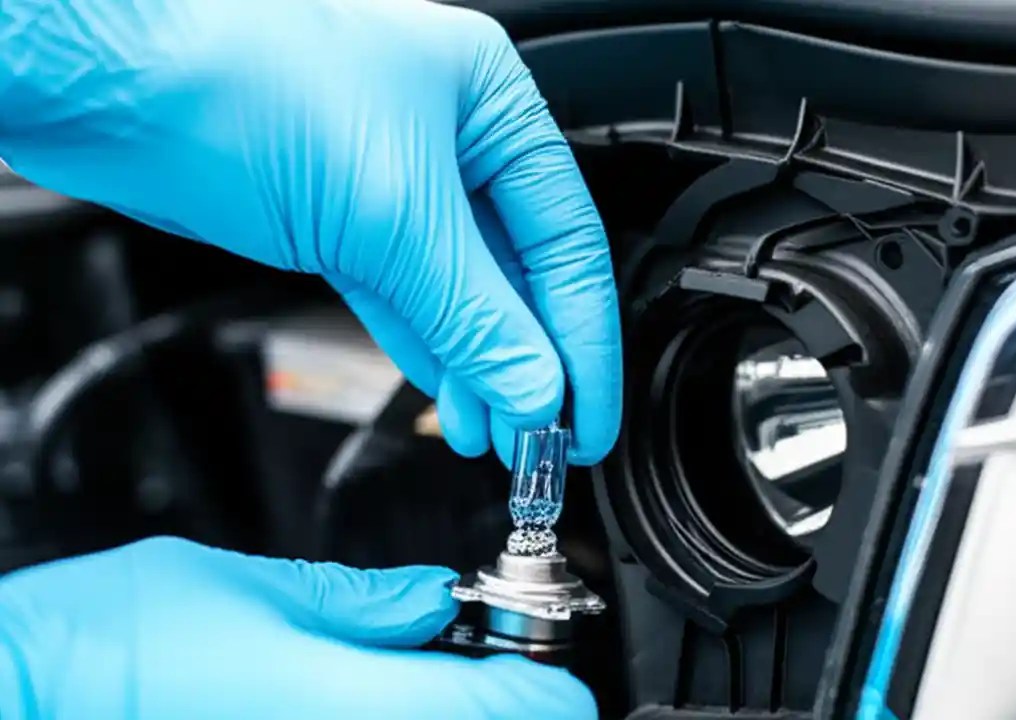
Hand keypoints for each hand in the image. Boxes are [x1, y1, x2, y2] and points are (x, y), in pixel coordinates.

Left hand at [0, 0, 621, 465]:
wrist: (109, 80)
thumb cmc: (241, 80)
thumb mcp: (393, 217)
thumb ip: (477, 318)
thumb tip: (536, 391)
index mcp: (490, 99)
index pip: (567, 239)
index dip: (582, 338)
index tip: (587, 414)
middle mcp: (450, 133)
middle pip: (517, 270)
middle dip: (531, 360)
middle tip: (542, 438)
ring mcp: (391, 176)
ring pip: (461, 290)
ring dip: (481, 365)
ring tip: (495, 433)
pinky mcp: (338, 214)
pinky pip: (405, 293)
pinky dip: (429, 345)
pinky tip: (450, 392)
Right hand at [0, 536, 596, 718]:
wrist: (19, 697)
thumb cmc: (106, 645)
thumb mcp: (252, 588)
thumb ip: (360, 599)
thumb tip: (430, 599)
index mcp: (362, 705)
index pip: (520, 710)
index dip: (554, 684)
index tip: (553, 662)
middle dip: (503, 699)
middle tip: (483, 656)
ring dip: (451, 710)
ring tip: (420, 668)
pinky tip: (362, 697)